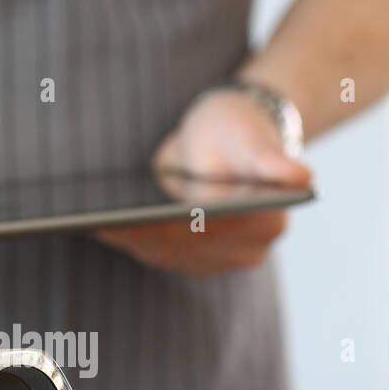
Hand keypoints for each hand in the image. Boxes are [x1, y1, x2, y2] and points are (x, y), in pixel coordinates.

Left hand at [94, 88, 313, 274]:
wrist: (226, 139)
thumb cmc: (238, 130)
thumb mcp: (252, 135)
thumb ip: (273, 160)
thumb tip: (302, 178)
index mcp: (268, 222)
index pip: (210, 230)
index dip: (171, 224)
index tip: (135, 217)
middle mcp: (248, 250)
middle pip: (181, 244)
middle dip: (139, 231)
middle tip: (94, 218)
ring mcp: (218, 259)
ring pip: (162, 252)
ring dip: (126, 238)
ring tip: (86, 221)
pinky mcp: (191, 258)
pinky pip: (152, 250)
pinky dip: (126, 238)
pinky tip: (94, 223)